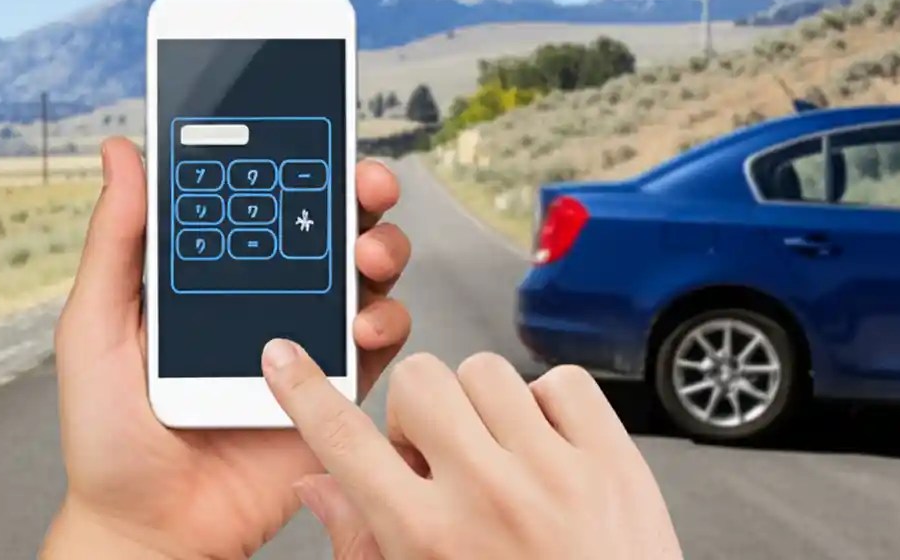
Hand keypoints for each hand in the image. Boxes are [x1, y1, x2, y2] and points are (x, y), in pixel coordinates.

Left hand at [42, 138, 411, 559]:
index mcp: (210, 275)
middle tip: (366, 185)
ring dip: (380, 251)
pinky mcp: (331, 389)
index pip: (260, 199)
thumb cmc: (109, 435)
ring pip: (364, 276)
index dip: (292, 160)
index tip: (313, 130)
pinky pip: (378, 345)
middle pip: (326, 227)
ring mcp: (301, 342)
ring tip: (366, 258)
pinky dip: (385, 325)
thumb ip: (116, 241)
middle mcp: (264, 298)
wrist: (151, 527)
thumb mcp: (96, 325)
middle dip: (358, 195)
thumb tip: (121, 152)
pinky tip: (360, 328)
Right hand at [264, 345, 682, 559]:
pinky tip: (547, 450)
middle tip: (438, 455)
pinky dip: (551, 406)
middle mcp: (487, 498)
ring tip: (500, 457)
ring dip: (483, 407)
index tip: (284, 359)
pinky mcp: (614, 463)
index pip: (342, 439)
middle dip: (418, 411)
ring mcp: (556, 475)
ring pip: (486, 371)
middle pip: (418, 381)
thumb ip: (361, 541)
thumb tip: (316, 484)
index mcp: (427, 539)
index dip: (303, 390)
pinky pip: (562, 381)